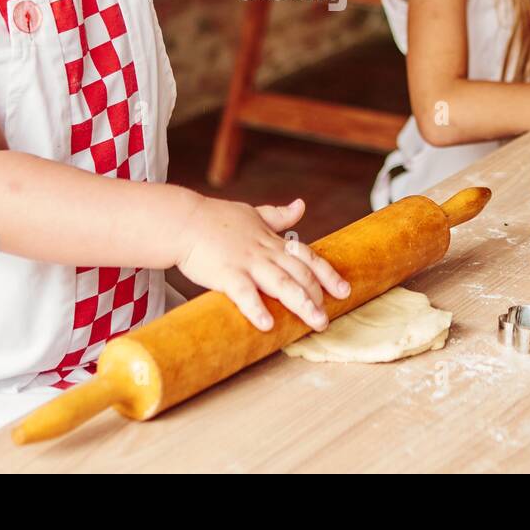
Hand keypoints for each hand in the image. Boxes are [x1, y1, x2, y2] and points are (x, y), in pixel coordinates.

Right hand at [174, 196, 350, 331]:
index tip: (345, 290)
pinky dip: (256, 308)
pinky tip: (267, 324)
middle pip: (299, 274)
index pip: (307, 257)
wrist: (184, 220)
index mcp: (272, 241)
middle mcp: (265, 252)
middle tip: (328, 319)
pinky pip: (244, 293)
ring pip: (281, 283)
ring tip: (316, 322)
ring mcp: (247, 262)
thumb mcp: (253, 213)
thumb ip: (278, 215)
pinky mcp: (226, 273)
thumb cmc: (216, 218)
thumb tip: (301, 205)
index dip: (327, 274)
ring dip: (301, 304)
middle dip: (318, 296)